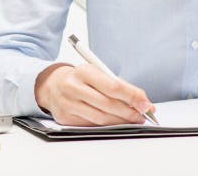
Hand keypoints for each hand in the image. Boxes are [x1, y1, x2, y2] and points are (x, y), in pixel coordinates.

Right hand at [34, 63, 154, 125]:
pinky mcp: (65, 119)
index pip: (113, 86)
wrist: (52, 85)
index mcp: (84, 71)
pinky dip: (106, 125)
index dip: (132, 96)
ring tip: (132, 120)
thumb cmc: (81, 78)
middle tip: (142, 115)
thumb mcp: (97, 73)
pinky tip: (115, 123)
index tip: (146, 104)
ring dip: (120, 121)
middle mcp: (73, 87)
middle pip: (107, 104)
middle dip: (129, 112)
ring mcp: (67, 104)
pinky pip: (91, 125)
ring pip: (100, 118)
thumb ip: (118, 85)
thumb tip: (142, 101)